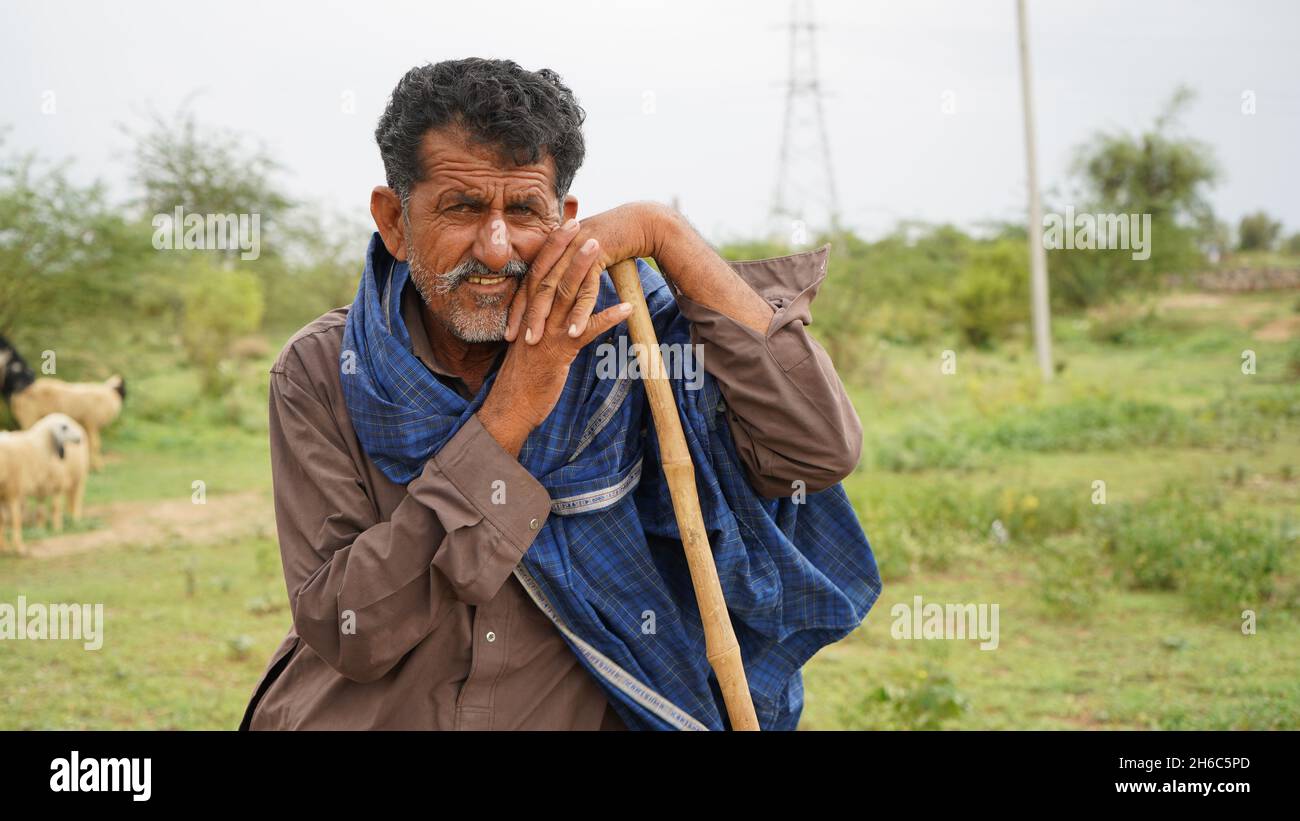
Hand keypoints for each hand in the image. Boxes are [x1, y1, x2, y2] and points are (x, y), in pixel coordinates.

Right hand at [478, 231, 632, 454]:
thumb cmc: (524, 377)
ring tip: (602, 249)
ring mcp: (545, 335)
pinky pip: (583, 333)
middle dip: (566, 248)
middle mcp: (533, 319)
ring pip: (565, 297)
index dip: (552, 246)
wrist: (511, 408)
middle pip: (551, 276)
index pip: (538, 271)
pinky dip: (606, 318)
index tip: (567, 223)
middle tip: (582, 223)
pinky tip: (628, 308)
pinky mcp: (557, 354)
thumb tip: (559, 309)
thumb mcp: (532, 343)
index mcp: (527, 313)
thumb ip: (543, 322)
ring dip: (584, 272)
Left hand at [505, 202, 671, 346]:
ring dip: (545, 316)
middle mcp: (563, 249)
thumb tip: (561, 288)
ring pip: (557, 289)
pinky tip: (574, 331)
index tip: (509, 329)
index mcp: (557, 249)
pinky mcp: (598, 256)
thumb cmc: (613, 239)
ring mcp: (578, 251)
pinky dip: (580, 312)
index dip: (518, 304)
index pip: (530, 280)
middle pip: (539, 286)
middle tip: (516, 339)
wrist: (638, 221)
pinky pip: (587, 288)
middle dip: (527, 314)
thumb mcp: (586, 252)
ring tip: (538, 340)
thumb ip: (571, 267)